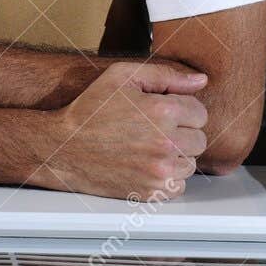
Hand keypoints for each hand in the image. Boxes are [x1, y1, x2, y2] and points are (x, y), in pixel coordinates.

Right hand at [39, 62, 208, 200]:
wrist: (65, 148)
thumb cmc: (90, 110)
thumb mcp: (121, 77)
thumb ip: (165, 74)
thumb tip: (200, 80)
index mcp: (162, 112)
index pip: (200, 112)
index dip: (180, 109)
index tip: (159, 112)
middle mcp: (165, 143)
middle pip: (200, 139)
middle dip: (181, 133)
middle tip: (152, 129)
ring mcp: (160, 170)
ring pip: (191, 163)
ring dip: (176, 156)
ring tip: (147, 146)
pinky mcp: (153, 191)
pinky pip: (179, 186)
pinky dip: (167, 177)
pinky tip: (145, 164)